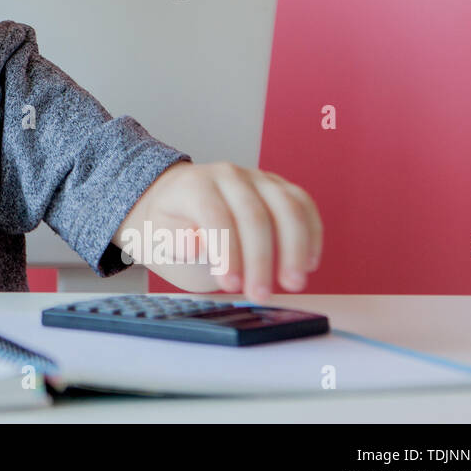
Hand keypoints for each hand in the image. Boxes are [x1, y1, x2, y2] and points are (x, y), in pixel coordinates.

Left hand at [115, 161, 322, 303]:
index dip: (227, 253)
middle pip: (254, 214)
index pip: (216, 216)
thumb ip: (174, 241)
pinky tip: (309, 264)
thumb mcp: (159, 236)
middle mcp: (229, 175)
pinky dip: (311, 235)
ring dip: (295, 249)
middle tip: (260, 294)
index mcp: (195, 186)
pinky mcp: (280, 188)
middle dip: (261, 259)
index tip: (230, 285)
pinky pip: (304, 206)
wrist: (178, 200)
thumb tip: (193, 245)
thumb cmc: (171, 225)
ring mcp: (258, 178)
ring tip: (293, 284)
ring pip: (288, 207)